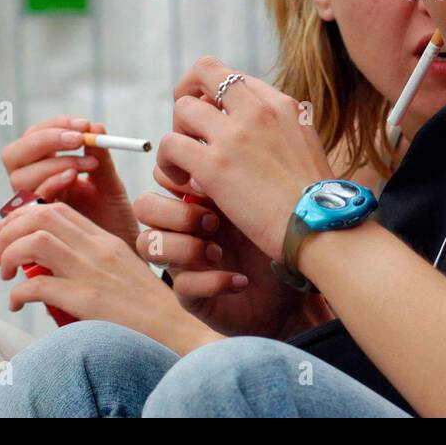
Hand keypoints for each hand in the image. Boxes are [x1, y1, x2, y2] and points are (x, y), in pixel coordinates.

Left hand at [0, 200, 217, 354]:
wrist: (177, 327)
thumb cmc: (148, 308)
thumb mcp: (123, 271)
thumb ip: (93, 261)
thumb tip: (53, 265)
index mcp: (107, 240)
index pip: (58, 209)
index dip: (24, 216)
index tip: (11, 234)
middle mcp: (99, 249)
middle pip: (42, 216)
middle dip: (9, 231)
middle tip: (0, 255)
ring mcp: (93, 272)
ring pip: (35, 241)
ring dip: (9, 254)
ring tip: (5, 273)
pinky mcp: (88, 299)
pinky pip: (38, 284)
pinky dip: (18, 293)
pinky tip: (18, 303)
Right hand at [1, 117, 138, 251]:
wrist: (121, 255)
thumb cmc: (114, 220)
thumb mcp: (110, 185)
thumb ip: (100, 157)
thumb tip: (95, 125)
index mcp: (48, 172)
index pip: (33, 140)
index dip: (53, 127)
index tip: (84, 125)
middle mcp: (33, 189)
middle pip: (14, 156)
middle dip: (44, 141)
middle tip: (77, 138)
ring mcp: (32, 208)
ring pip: (19, 178)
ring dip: (52, 162)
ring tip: (83, 164)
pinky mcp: (35, 228)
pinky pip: (30, 202)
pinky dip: (50, 183)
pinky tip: (73, 179)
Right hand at [133, 186, 316, 338]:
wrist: (300, 278)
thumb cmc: (282, 233)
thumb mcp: (261, 197)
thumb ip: (236, 173)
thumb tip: (215, 151)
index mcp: (200, 195)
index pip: (162, 173)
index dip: (176, 175)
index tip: (210, 182)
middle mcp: (186, 225)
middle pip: (144, 206)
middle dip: (176, 212)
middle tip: (214, 221)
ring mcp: (184, 258)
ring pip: (148, 244)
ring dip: (185, 247)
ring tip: (219, 252)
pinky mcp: (192, 293)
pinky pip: (182, 285)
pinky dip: (212, 281)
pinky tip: (240, 280)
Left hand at [157, 57, 334, 261]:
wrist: (321, 227)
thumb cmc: (314, 200)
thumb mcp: (305, 146)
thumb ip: (279, 129)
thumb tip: (258, 131)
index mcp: (282, 104)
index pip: (235, 78)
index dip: (216, 96)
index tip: (215, 122)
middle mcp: (258, 110)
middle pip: (204, 71)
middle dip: (188, 94)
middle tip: (189, 128)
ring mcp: (234, 135)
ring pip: (182, 108)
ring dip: (178, 133)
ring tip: (186, 161)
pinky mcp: (213, 165)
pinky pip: (170, 144)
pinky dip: (168, 162)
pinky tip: (183, 181)